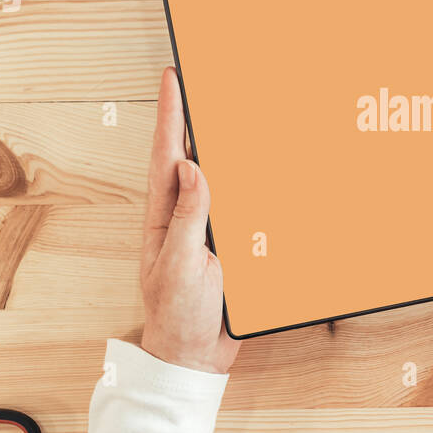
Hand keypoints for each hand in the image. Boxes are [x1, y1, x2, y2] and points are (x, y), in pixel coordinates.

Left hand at [140, 67, 239, 372]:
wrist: (197, 357)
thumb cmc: (177, 314)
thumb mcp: (178, 265)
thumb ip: (188, 216)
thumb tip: (192, 166)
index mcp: (165, 215)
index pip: (169, 154)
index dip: (172, 114)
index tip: (174, 76)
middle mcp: (187, 213)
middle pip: (195, 154)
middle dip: (199, 115)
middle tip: (210, 77)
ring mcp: (209, 227)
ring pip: (224, 176)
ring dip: (231, 146)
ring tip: (240, 109)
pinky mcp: (232, 242)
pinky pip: (246, 205)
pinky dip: (256, 183)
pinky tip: (268, 166)